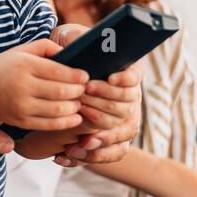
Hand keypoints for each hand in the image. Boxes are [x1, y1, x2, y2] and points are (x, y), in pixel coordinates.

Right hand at [0, 38, 88, 130]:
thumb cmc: (6, 68)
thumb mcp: (22, 50)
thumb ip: (46, 47)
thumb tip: (71, 52)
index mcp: (24, 65)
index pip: (58, 71)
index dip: (76, 75)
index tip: (85, 76)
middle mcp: (22, 86)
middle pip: (60, 91)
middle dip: (78, 91)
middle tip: (85, 89)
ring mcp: (21, 106)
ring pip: (57, 109)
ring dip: (74, 106)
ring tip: (79, 101)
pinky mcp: (22, 121)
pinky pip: (49, 124)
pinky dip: (66, 122)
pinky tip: (75, 116)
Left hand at [46, 24, 142, 168]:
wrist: (62, 85)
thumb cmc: (71, 58)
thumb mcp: (71, 42)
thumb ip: (73, 40)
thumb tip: (73, 42)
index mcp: (127, 74)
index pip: (134, 77)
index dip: (125, 79)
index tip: (111, 77)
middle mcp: (131, 99)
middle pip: (126, 106)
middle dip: (104, 105)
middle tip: (82, 101)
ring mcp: (126, 121)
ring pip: (122, 132)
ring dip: (101, 135)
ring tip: (81, 137)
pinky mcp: (115, 141)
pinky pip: (113, 153)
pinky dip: (94, 157)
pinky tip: (70, 153)